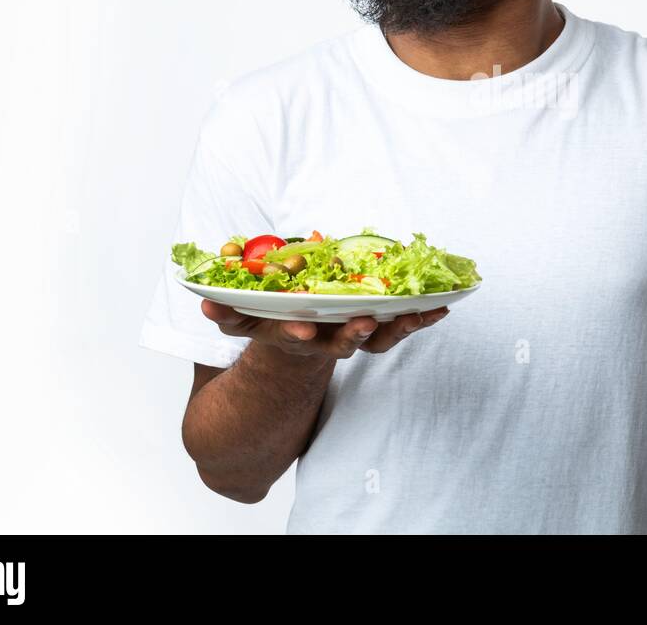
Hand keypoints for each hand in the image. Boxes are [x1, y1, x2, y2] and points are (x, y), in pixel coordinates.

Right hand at [200, 298, 449, 358]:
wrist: (303, 339)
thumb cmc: (276, 323)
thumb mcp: (246, 319)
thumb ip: (227, 313)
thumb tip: (201, 302)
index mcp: (298, 336)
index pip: (296, 337)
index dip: (298, 335)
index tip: (304, 332)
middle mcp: (327, 342)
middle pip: (344, 343)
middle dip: (354, 336)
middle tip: (365, 323)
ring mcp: (354, 337)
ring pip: (379, 339)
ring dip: (400, 327)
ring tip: (424, 314)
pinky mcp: (377, 331)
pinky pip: (400, 326)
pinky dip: (421, 319)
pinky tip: (445, 307)